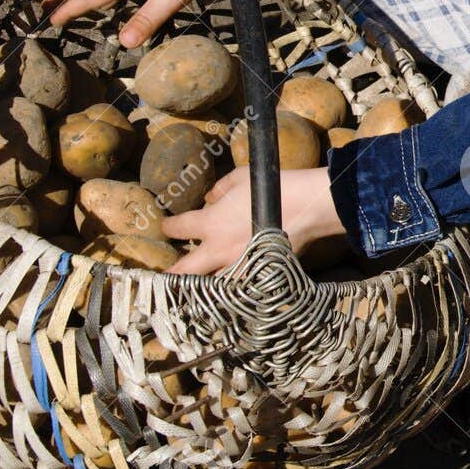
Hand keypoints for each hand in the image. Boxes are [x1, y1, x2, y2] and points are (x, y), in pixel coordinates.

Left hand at [164, 166, 347, 274]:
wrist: (307, 207)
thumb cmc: (272, 188)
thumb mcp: (240, 178)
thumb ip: (219, 190)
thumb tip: (209, 199)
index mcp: (210, 223)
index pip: (178, 227)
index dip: (169, 227)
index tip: (167, 226)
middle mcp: (218, 249)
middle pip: (183, 271)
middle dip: (170, 274)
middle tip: (163, 278)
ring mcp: (238, 266)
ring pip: (210, 286)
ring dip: (201, 285)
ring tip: (195, 289)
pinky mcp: (258, 275)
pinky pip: (238, 288)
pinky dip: (231, 290)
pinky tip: (228, 291)